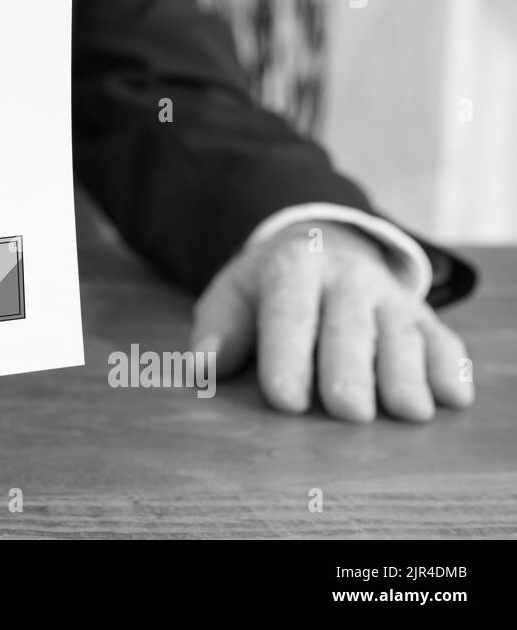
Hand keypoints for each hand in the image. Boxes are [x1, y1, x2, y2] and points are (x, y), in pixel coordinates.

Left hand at [191, 222, 473, 421]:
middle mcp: (347, 277)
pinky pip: (441, 340)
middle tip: (348, 411)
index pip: (289, 313)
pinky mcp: (421, 315)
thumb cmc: (267, 286)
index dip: (287, 357)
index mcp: (293, 268)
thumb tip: (202, 365)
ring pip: (401, 334)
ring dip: (406, 373)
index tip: (286, 399)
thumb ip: (219, 329)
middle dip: (350, 370)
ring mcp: (389, 295)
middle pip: (349, 328)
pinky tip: (451, 396)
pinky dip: (448, 367)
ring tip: (407, 411)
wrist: (322, 243)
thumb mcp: (233, 294)